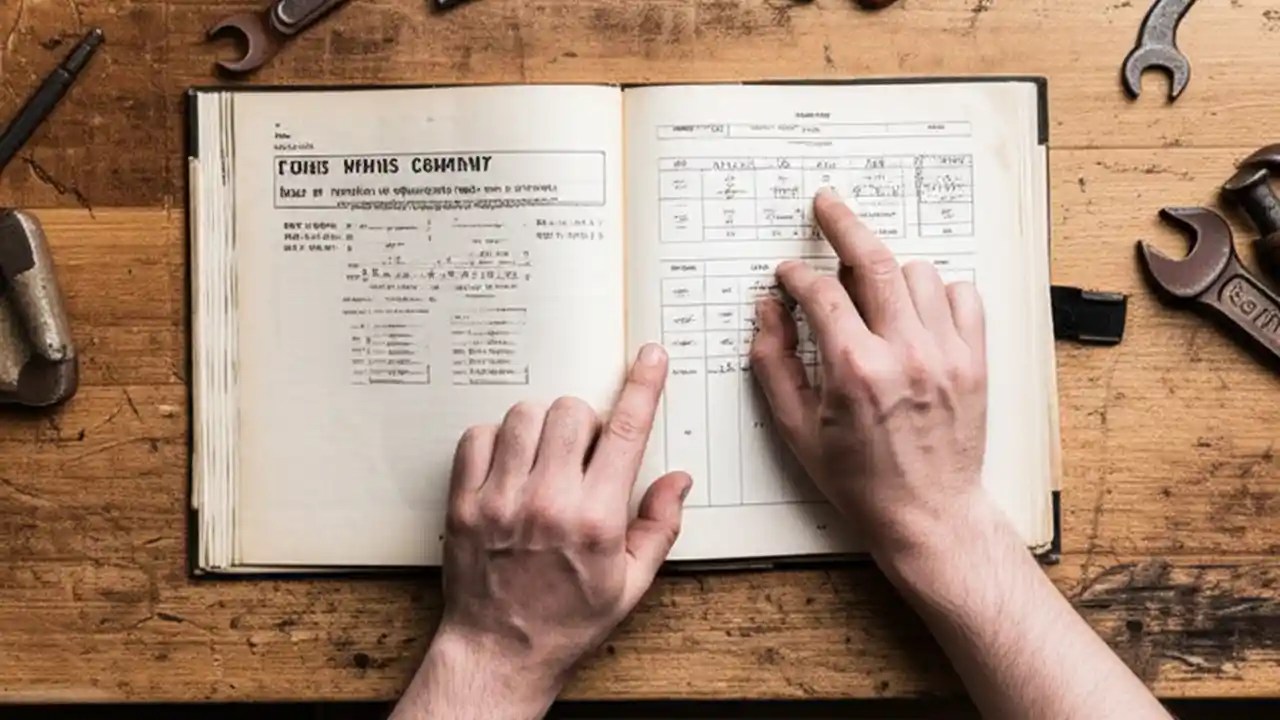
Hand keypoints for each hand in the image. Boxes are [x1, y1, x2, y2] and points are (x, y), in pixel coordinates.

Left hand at [392, 345, 690, 719]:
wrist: (500, 651)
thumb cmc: (567, 621)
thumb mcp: (631, 584)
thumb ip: (660, 526)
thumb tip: (678, 480)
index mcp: (596, 520)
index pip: (625, 431)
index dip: (642, 386)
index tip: (649, 358)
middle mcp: (547, 502)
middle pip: (570, 412)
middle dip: (584, 422)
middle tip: (582, 452)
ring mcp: (500, 501)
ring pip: (523, 416)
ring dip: (540, 427)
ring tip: (543, 459)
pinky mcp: (464, 504)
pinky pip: (477, 437)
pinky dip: (495, 440)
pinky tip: (508, 466)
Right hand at [750, 188, 989, 566]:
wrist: (928, 513)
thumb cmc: (861, 480)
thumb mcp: (796, 430)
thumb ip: (773, 363)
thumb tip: (767, 312)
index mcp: (855, 371)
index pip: (820, 292)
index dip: (795, 275)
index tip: (786, 273)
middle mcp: (904, 354)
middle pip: (872, 260)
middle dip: (842, 223)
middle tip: (825, 204)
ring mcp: (946, 355)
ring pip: (917, 273)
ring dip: (888, 273)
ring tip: (872, 293)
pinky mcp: (974, 361)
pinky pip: (962, 295)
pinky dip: (937, 292)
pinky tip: (916, 311)